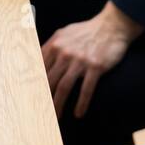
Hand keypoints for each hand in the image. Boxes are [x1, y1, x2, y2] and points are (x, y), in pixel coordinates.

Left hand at [42, 3, 144, 119]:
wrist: (112, 26)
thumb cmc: (87, 31)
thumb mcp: (64, 34)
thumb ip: (50, 47)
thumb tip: (37, 60)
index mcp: (55, 45)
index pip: (39, 69)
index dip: (34, 86)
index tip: (32, 98)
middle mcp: (64, 53)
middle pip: (49, 81)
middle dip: (44, 99)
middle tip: (42, 113)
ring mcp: (80, 60)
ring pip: (63, 87)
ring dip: (58, 105)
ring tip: (56, 118)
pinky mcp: (95, 66)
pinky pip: (86, 89)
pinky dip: (81, 103)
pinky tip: (78, 114)